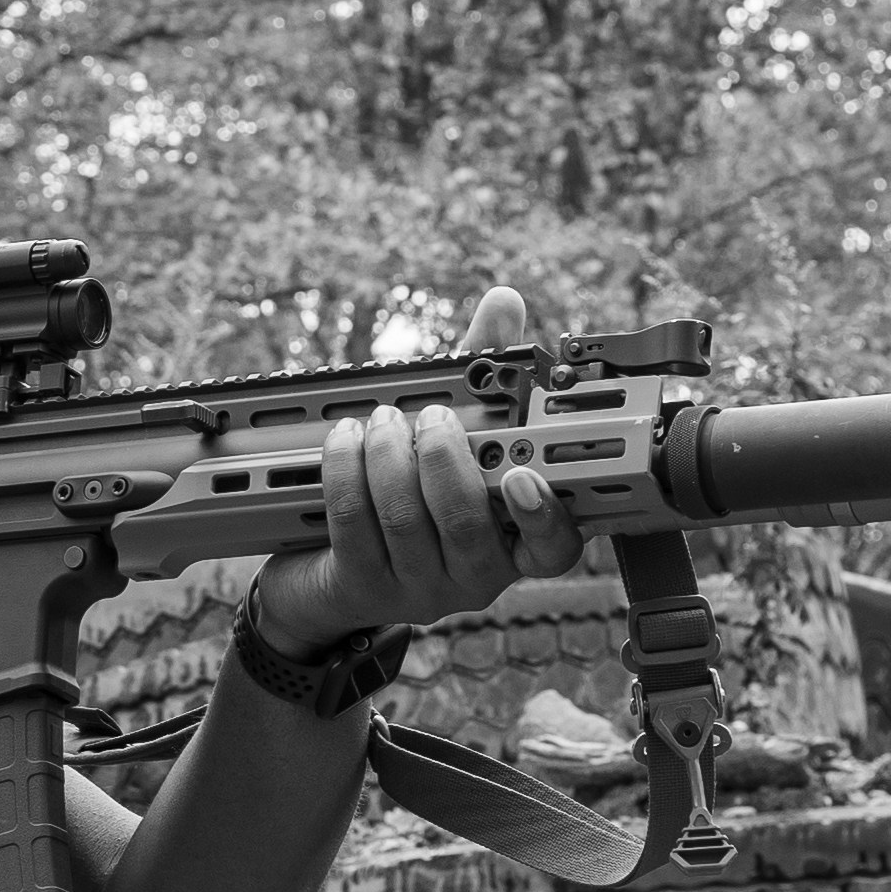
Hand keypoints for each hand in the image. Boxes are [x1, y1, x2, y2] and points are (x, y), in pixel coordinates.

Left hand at [253, 284, 587, 651]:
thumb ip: (484, 372)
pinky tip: (344, 440)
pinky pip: (353, 523)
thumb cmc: (410, 492)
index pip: (554, 545)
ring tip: (380, 419)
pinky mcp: (361, 586)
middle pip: (466, 523)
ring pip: (405, 520)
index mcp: (514, 541)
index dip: (544, 513)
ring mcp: (417, 586)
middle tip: (431, 416)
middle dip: (442, 457)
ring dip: (388, 456)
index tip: (524, 473)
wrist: (336, 570)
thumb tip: (503, 305)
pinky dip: (345, 470)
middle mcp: (473, 574)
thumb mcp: (453, 433)